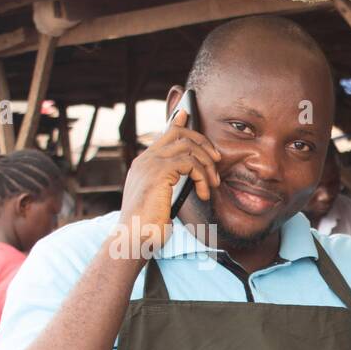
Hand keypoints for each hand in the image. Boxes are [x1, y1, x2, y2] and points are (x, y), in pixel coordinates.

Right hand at [117, 108, 220, 252]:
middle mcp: (145, 159)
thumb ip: (169, 182)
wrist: (134, 237)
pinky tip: (203, 193)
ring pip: (188, 148)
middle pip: (179, 134)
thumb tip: (188, 175)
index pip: (163, 135)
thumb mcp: (160, 199)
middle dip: (203, 143)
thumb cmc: (148, 224)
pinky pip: (190, 163)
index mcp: (144, 163)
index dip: (177, 122)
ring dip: (207, 165)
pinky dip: (203, 177)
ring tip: (211, 184)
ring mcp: (150, 164)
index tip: (187, 112)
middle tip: (216, 160)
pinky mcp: (159, 172)